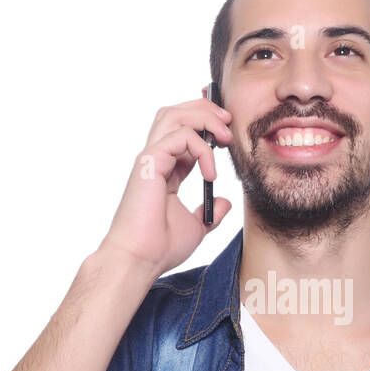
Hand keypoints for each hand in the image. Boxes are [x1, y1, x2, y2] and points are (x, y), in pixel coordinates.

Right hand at [101, 94, 233, 276]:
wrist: (141, 259)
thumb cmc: (160, 247)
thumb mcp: (197, 226)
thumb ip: (211, 212)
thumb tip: (226, 202)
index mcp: (165, 170)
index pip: (183, 132)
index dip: (206, 126)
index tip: (228, 136)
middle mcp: (155, 159)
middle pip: (175, 113)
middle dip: (205, 110)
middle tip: (228, 124)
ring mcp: (150, 159)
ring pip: (174, 115)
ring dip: (204, 119)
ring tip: (225, 137)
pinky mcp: (150, 163)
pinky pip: (180, 137)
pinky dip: (202, 149)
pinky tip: (210, 174)